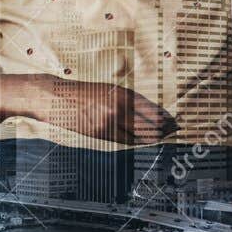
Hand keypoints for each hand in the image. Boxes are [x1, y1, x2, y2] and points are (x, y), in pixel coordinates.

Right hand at [5, 74, 175, 143]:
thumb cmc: (85, 92)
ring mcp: (109, 122)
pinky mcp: (100, 133)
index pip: (152, 109)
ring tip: (164, 137)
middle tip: (174, 131)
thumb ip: (130, 101)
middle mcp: (118, 108)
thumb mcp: (110, 90)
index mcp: (123, 94)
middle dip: (164, 128)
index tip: (175, 122)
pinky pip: (125, 140)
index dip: (166, 118)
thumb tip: (152, 112)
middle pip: (149, 124)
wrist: (56, 97)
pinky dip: (138, 141)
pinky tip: (146, 141)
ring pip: (139, 134)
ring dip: (154, 137)